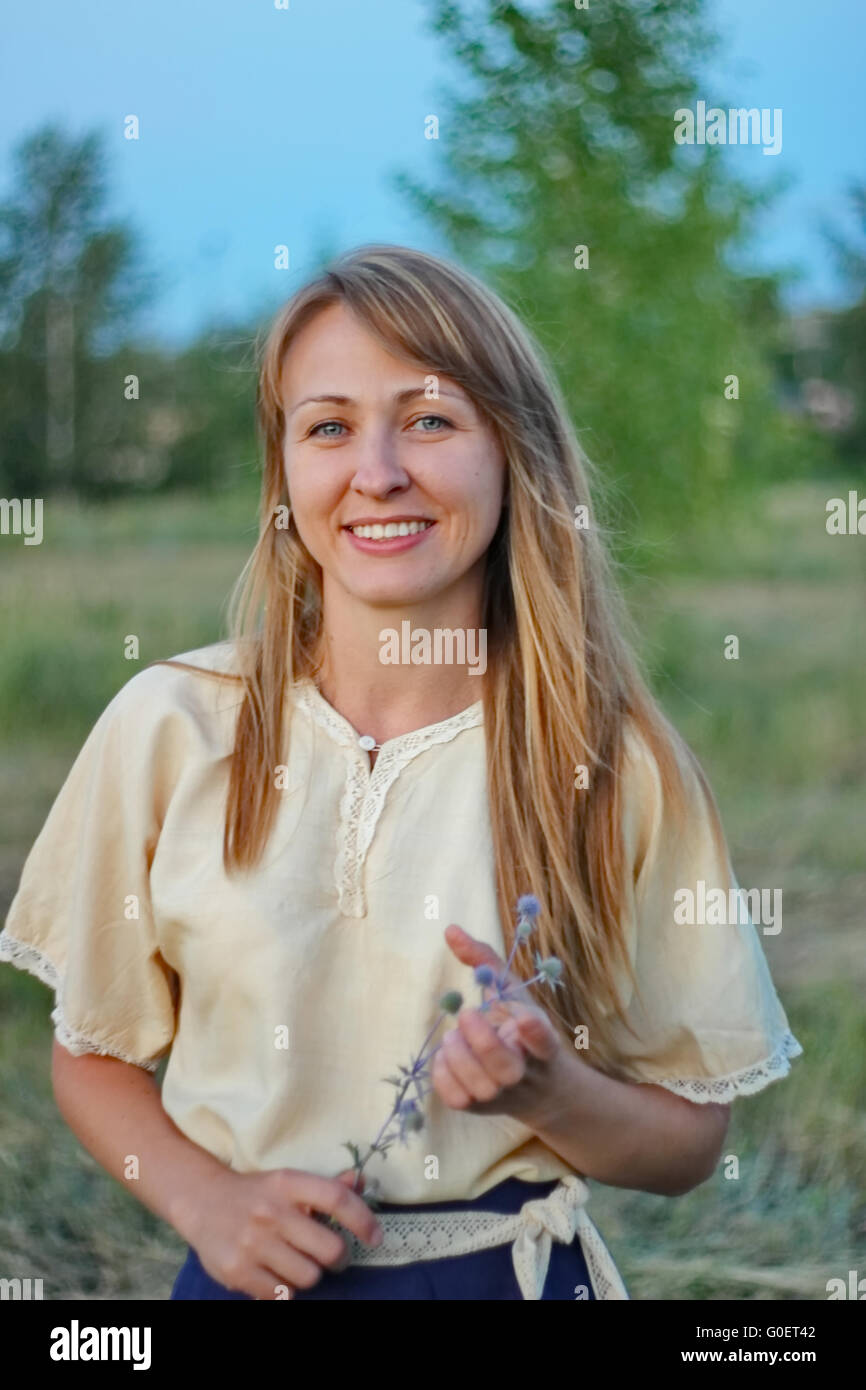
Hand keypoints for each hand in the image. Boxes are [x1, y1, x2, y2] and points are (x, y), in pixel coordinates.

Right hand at [182, 1166, 382, 1299]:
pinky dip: (285, 1290)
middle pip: (330, 1250)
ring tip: (298, 1263)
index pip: (336, 1199)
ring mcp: (253, 1243)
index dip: (363, 1219)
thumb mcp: (288, 1182)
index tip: (375, 1237)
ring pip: (308, 1277)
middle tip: (332, 1257)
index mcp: (288, 1184)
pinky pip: (280, 1295)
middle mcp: (272, 1212)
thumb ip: (325, 1186)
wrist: (202, 1201)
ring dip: (309, 1275)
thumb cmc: (256, 1193)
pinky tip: (277, 1275)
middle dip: (338, 1259)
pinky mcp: (237, 1271)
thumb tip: (361, 1180)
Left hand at [432, 923, 563, 1125]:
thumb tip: (449, 929)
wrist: (542, 1090)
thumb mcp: (513, 993)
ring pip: (481, 1087)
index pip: (543, 1041)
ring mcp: (504, 1095)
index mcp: (543, 1043)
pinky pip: (458, 1100)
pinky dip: (444, 1076)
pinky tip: (445, 1056)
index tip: (523, 1018)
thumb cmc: (523, 1030)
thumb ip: (484, 961)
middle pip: (506, 1068)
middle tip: (468, 1015)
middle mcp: (527, 1073)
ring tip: (453, 1037)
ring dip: (460, 1058)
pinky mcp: (481, 1108)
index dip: (535, 1032)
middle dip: (483, 1042)